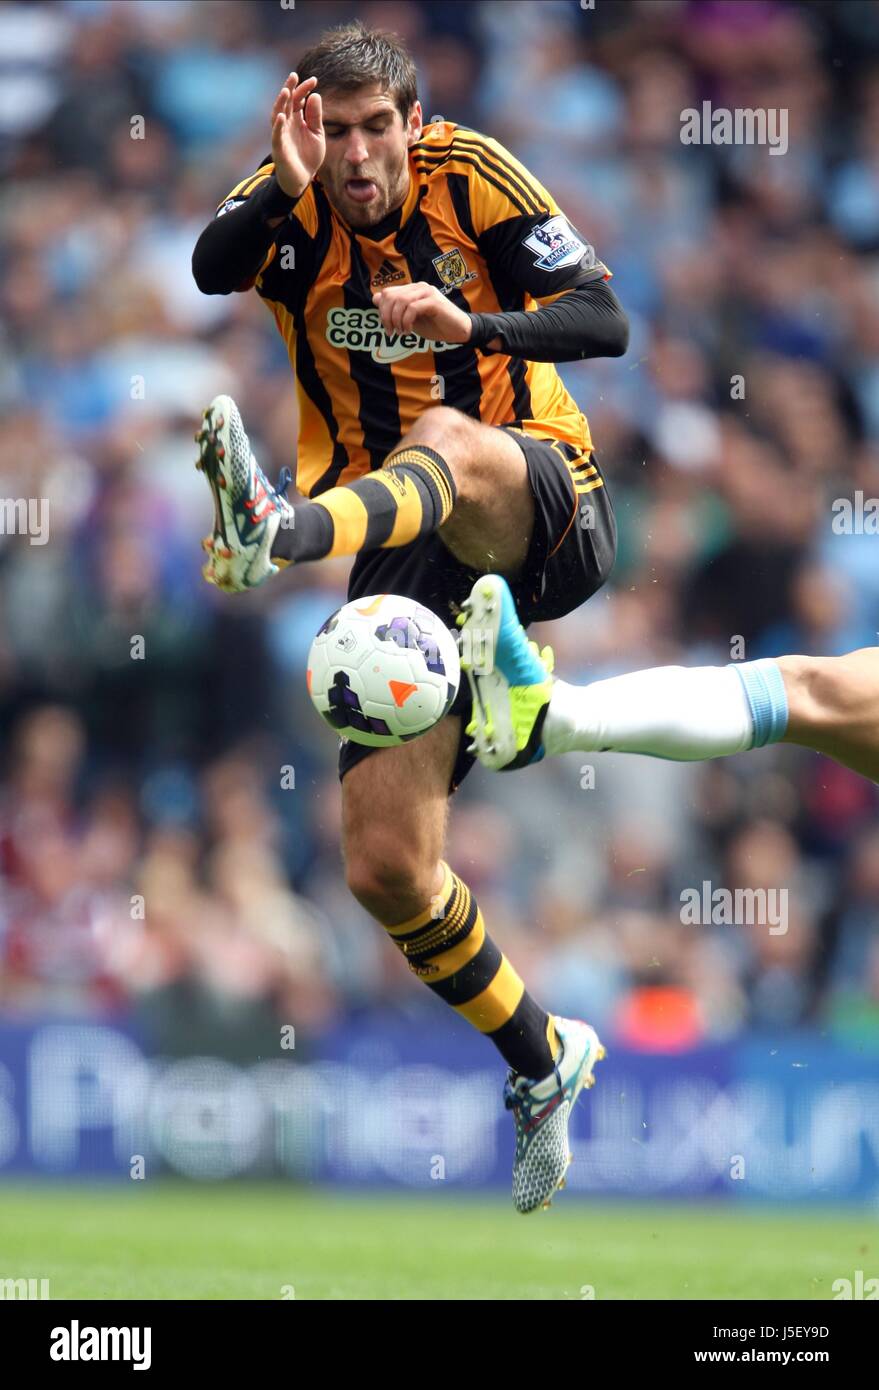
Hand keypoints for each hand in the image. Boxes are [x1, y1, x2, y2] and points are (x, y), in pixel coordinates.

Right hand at [271, 72, 323, 198]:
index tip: (314, 80)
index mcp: (296, 119)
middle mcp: (287, 124)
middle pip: (286, 103)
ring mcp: (281, 135)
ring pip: (278, 115)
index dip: (304, 89)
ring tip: (286, 91)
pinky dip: (277, 126)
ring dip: (280, 103)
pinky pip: (276, 135)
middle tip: (294, 76)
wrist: (302, 179)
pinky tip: (281, 116)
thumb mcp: (317, 134)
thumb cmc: (308, 155)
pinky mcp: (279, 148)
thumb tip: (315, 95)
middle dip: (289, 89)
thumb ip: (315, 116)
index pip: (298, 99)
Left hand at [372, 282, 472, 342]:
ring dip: (396, 320)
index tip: (388, 328)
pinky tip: (409, 331)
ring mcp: (427, 292)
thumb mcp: (410, 319)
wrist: (459, 331)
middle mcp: (419, 287)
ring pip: (400, 301)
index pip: (387, 293)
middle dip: (386, 316)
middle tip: (391, 332)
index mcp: (413, 290)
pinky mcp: (434, 301)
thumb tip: (375, 298)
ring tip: (401, 332)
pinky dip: (406, 322)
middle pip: (390, 295)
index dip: (382, 311)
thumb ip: (395, 309)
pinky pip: (412, 308)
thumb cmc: (436, 325)